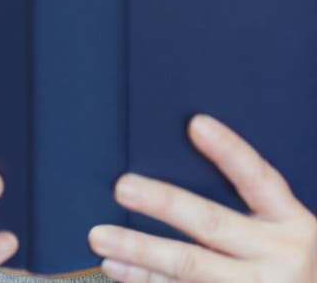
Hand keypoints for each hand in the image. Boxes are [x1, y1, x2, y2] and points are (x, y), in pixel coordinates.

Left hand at [88, 114, 316, 281]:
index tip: (196, 124)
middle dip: (164, 203)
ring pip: (189, 267)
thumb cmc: (290, 262)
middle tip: (123, 186)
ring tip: (101, 236)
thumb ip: (248, 204)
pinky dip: (145, 281)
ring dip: (140, 250)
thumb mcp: (285, 230)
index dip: (229, 151)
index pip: (259, 178)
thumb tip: (184, 153)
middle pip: (213, 223)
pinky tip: (116, 268)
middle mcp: (278, 257)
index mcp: (291, 223)